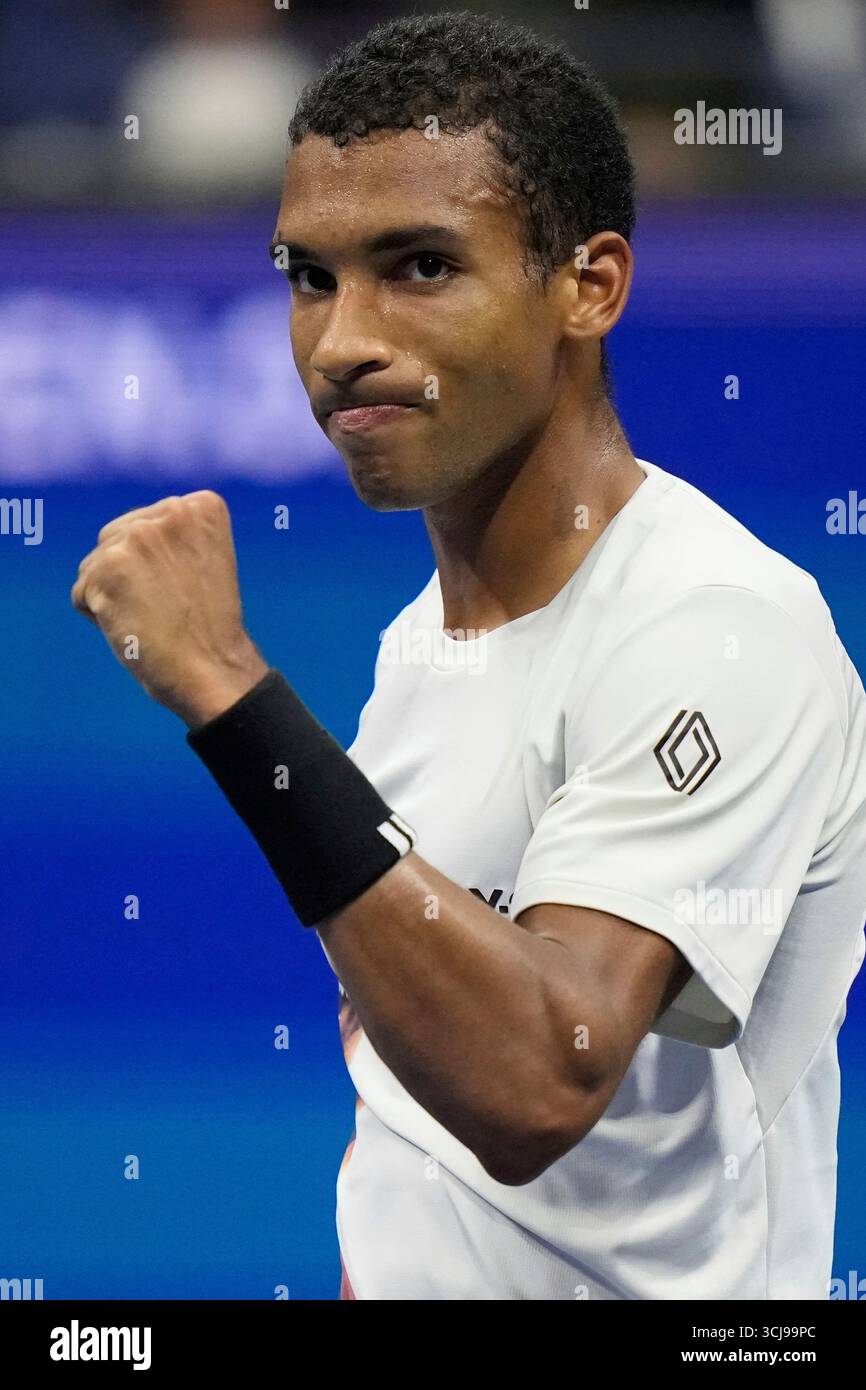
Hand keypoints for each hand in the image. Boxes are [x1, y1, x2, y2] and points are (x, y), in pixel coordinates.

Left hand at [71, 490, 269, 728]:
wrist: (214, 670)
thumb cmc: (208, 628)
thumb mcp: (200, 563)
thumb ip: (168, 538)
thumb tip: (122, 534)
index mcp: (202, 505)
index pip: (147, 524)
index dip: (160, 565)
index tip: (190, 588)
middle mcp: (171, 511)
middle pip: (116, 538)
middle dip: (131, 577)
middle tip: (169, 607)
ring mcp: (137, 537)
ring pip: (95, 564)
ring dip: (113, 596)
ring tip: (152, 618)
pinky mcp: (108, 568)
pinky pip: (81, 593)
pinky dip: (99, 618)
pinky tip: (135, 627)